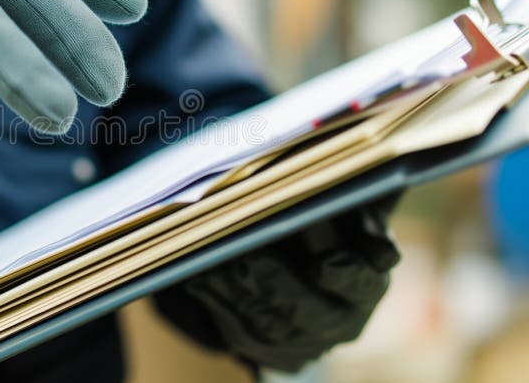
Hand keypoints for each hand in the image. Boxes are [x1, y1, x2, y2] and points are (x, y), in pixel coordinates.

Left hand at [160, 196, 400, 372]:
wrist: (305, 267)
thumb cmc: (324, 227)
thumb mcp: (342, 211)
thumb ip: (348, 214)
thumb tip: (340, 212)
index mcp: (368, 286)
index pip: (363, 284)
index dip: (345, 276)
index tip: (325, 262)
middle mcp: (341, 324)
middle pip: (306, 310)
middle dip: (272, 280)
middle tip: (244, 252)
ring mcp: (304, 345)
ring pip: (266, 326)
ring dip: (235, 292)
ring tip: (210, 261)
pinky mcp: (269, 353)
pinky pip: (239, 334)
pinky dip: (216, 304)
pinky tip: (197, 277)